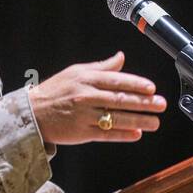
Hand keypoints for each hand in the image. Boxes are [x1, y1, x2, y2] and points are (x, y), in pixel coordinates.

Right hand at [27, 51, 167, 144]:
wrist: (32, 113)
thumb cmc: (56, 90)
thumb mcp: (76, 72)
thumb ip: (102, 67)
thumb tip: (121, 57)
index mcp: (87, 79)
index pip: (116, 81)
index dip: (136, 84)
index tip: (152, 88)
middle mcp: (86, 96)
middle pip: (120, 99)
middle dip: (143, 103)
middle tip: (161, 104)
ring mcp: (84, 116)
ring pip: (116, 118)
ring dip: (138, 121)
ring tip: (155, 122)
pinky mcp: (82, 133)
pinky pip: (106, 134)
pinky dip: (122, 134)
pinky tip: (136, 134)